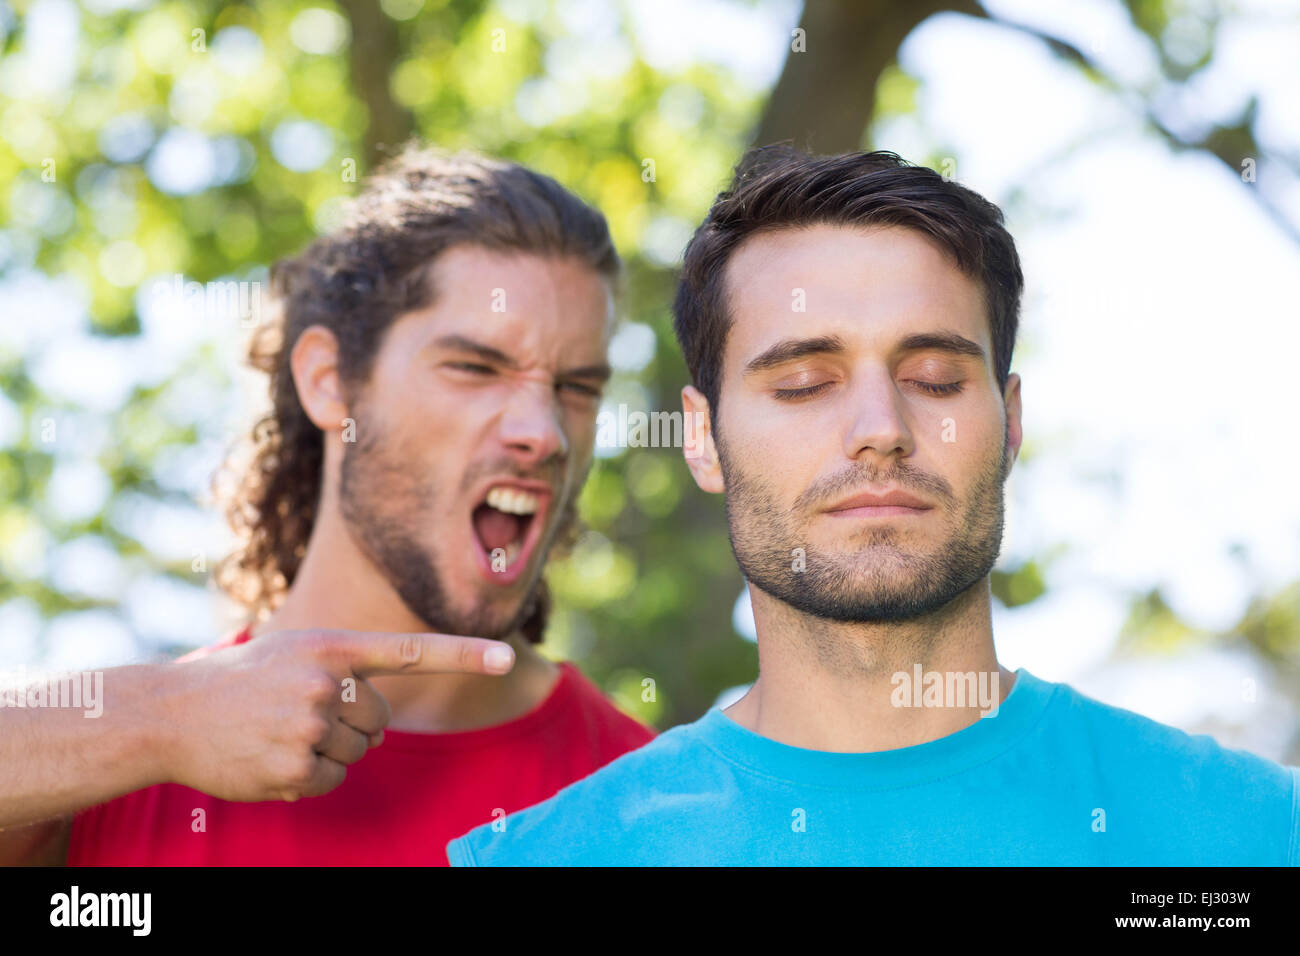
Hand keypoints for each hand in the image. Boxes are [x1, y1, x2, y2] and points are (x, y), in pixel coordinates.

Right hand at [159, 629, 514, 802]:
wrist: (171, 713)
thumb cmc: (242, 680)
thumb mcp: (295, 650)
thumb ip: (344, 666)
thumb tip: (380, 716)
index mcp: (333, 646)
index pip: (412, 650)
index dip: (465, 654)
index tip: (508, 657)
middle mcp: (327, 683)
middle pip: (379, 720)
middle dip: (349, 723)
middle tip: (298, 712)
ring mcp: (311, 726)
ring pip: (359, 752)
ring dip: (328, 750)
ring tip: (280, 732)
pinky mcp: (295, 766)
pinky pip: (333, 779)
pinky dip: (310, 776)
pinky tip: (273, 757)